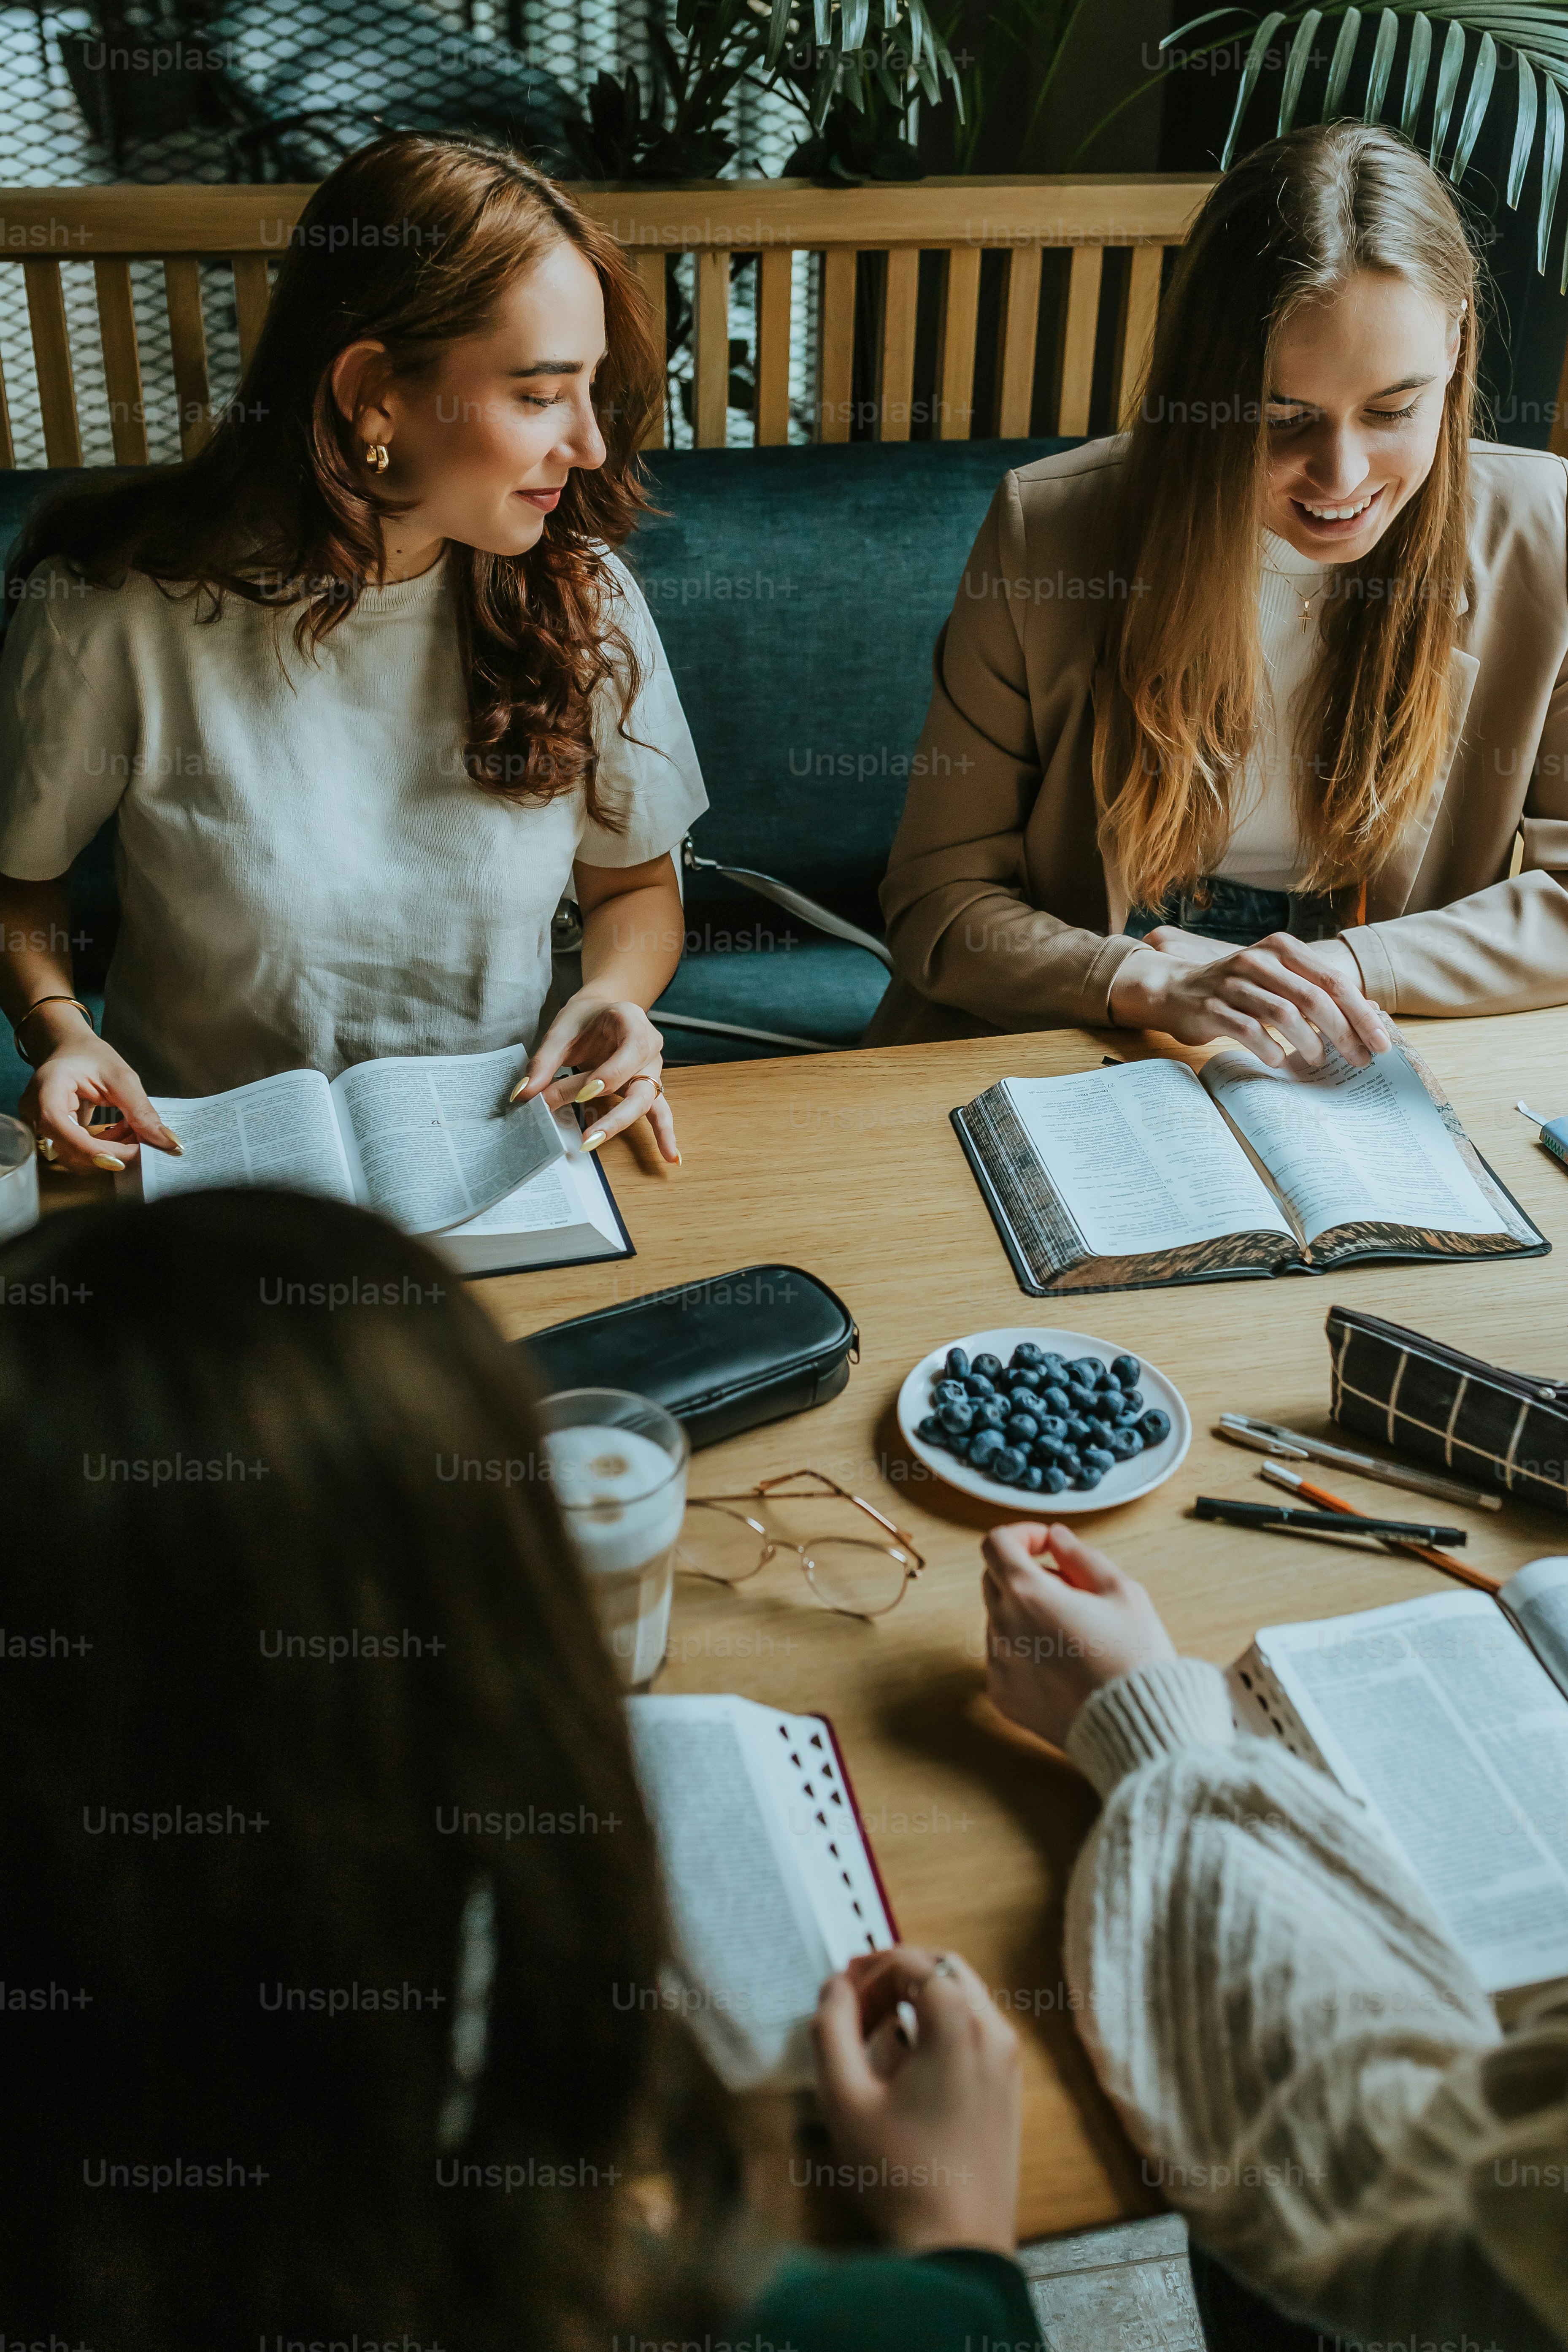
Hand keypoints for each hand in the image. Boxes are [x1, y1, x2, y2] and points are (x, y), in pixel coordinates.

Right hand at [21, 1008, 181, 1172]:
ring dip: (111, 1152)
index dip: (95, 1149)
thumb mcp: (121, 1076)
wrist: (69, 1050)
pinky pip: (79, 1151)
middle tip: (144, 1143)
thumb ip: (141, 1110)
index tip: (132, 1153)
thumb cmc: (90, 1056)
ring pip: (77, 1156)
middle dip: (112, 1152)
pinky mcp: (53, 1135)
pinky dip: (105, 1148)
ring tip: (135, 1133)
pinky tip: (123, 1133)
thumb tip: (169, 1143)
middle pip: (71, 1151)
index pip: (63, 1129)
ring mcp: (41, 1126)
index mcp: (46, 1091)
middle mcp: (35, 1113)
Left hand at [511, 990, 677, 1164]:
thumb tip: (524, 1094)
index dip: (608, 1076)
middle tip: (587, 1138)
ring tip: (606, 1146)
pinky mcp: (648, 1087)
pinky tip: (670, 1157)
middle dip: (614, 1116)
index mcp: (633, 1023)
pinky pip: (661, 1111)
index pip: (630, 1052)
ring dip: (622, 1126)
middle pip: (641, 1087)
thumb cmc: (584, 1018)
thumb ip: (545, 1061)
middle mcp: (650, 1047)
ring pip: (646, 1102)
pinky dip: (664, 1133)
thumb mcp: (562, 1031)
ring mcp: (652, 1069)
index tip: (583, 1094)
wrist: (600, 1010)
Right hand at [811, 1944, 1020, 2254]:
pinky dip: (940, 2026)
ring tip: (876, 2035)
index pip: (912, 1961)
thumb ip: (831, 2029)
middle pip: (943, 1968)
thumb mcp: (844, 2098)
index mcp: (959, 2025)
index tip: (841, 1997)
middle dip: (896, 1976)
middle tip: (856, 2003)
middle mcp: (993, 2031)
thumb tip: (836, 1989)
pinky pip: (975, 2029)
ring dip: (918, 1999)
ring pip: (962, 1996)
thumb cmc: (898, 2176)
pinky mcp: (1009, 2086)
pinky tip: (907, 2064)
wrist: (956, 2247)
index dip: (870, 1970)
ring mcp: (1008, 2059)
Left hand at [982, 1522, 1176, 1750]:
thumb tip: (1056, 1538)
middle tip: (1072, 1590)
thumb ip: (1082, 1556)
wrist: (1136, 1730)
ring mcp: (999, 1665)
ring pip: (999, 1618)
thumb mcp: (1122, 1592)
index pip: (996, 1544)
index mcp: (1029, 1595)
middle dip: (1026, 1573)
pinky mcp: (1002, 1696)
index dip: (1022, 1535)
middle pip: (994, 1579)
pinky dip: (1024, 1649)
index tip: (1045, 1545)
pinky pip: (1002, 1656)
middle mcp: (1003, 1628)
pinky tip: (1063, 1663)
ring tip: (1074, 1632)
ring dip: (1026, 1613)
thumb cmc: (1135, 1661)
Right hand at [1109, 928, 1388, 1066]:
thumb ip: (1317, 991)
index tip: (1380, 1043)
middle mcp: (1258, 960)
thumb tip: (1369, 1012)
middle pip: (1313, 997)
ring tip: (1316, 1060)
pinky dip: (1269, 1049)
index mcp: (1280, 949)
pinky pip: (1248, 1031)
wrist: (1173, 990)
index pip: (1332, 980)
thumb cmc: (1235, 990)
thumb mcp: (1277, 981)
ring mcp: (1232, 983)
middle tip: (1359, 1059)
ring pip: (1284, 1013)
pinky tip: (1278, 1061)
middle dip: (1343, 1032)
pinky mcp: (1211, 1007)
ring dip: (1307, 1042)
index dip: (1360, 1014)